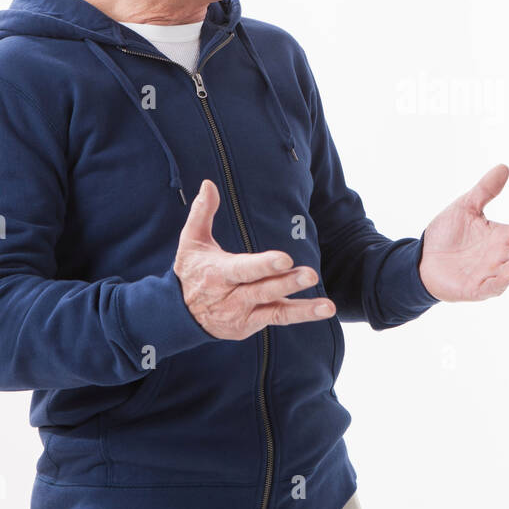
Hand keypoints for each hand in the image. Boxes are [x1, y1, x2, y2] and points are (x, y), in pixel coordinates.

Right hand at [172, 179, 335, 339]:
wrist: (181, 315)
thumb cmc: (191, 271)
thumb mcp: (191, 242)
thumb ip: (202, 213)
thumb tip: (209, 184)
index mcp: (218, 273)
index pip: (243, 269)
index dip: (264, 265)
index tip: (284, 259)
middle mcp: (231, 297)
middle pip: (263, 290)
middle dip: (287, 283)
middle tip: (310, 275)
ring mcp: (243, 313)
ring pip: (276, 310)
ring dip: (302, 309)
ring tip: (327, 306)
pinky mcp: (252, 324)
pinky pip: (279, 319)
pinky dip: (301, 316)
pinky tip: (323, 310)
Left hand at [417, 164, 508, 301]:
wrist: (421, 258)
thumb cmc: (446, 234)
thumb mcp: (466, 206)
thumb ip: (485, 190)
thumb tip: (504, 167)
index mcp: (503, 237)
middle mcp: (502, 256)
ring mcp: (491, 273)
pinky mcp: (476, 288)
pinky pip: (492, 286)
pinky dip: (501, 281)